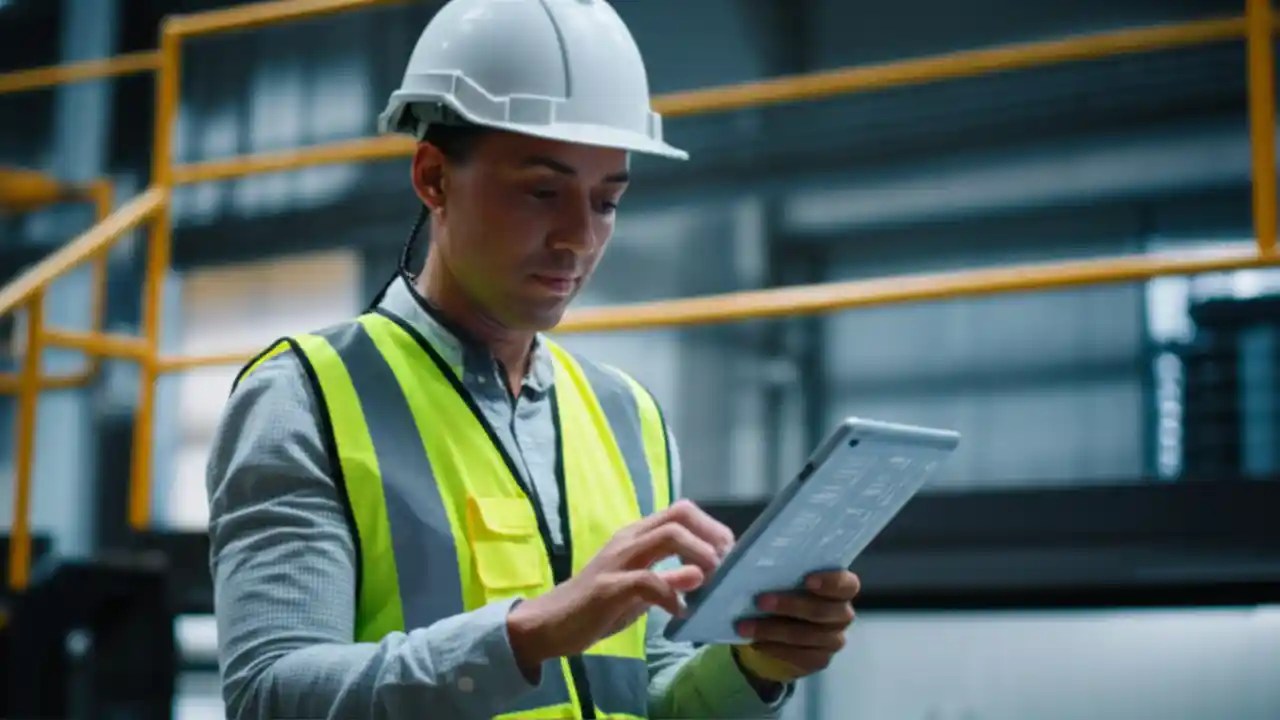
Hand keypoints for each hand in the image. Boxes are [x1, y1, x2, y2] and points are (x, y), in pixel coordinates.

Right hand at [507, 499, 734, 678]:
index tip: (728, 556)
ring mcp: (618, 560)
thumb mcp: (641, 592)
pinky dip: (672, 595)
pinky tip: (680, 613)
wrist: (549, 623)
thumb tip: (702, 572)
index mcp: (637, 537)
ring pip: (668, 536)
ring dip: (698, 556)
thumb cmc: (596, 606)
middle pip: (680, 514)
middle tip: (726, 565)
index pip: (682, 512)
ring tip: (710, 583)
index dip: (712, 528)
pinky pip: (648, 581)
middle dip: (712, 536)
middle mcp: (629, 540)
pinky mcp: (608, 587)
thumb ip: (670, 578)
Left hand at [732, 570, 860, 685]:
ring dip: (773, 630)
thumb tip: (738, 545)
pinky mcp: (819, 659)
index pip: (846, 585)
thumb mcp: (780, 573)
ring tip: (744, 626)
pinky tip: (755, 642)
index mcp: (840, 588)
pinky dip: (774, 648)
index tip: (807, 580)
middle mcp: (842, 614)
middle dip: (790, 605)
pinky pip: (799, 657)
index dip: (830, 582)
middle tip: (760, 601)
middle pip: (823, 611)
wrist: (779, 627)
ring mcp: (833, 640)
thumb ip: (773, 562)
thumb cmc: (783, 589)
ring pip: (807, 636)